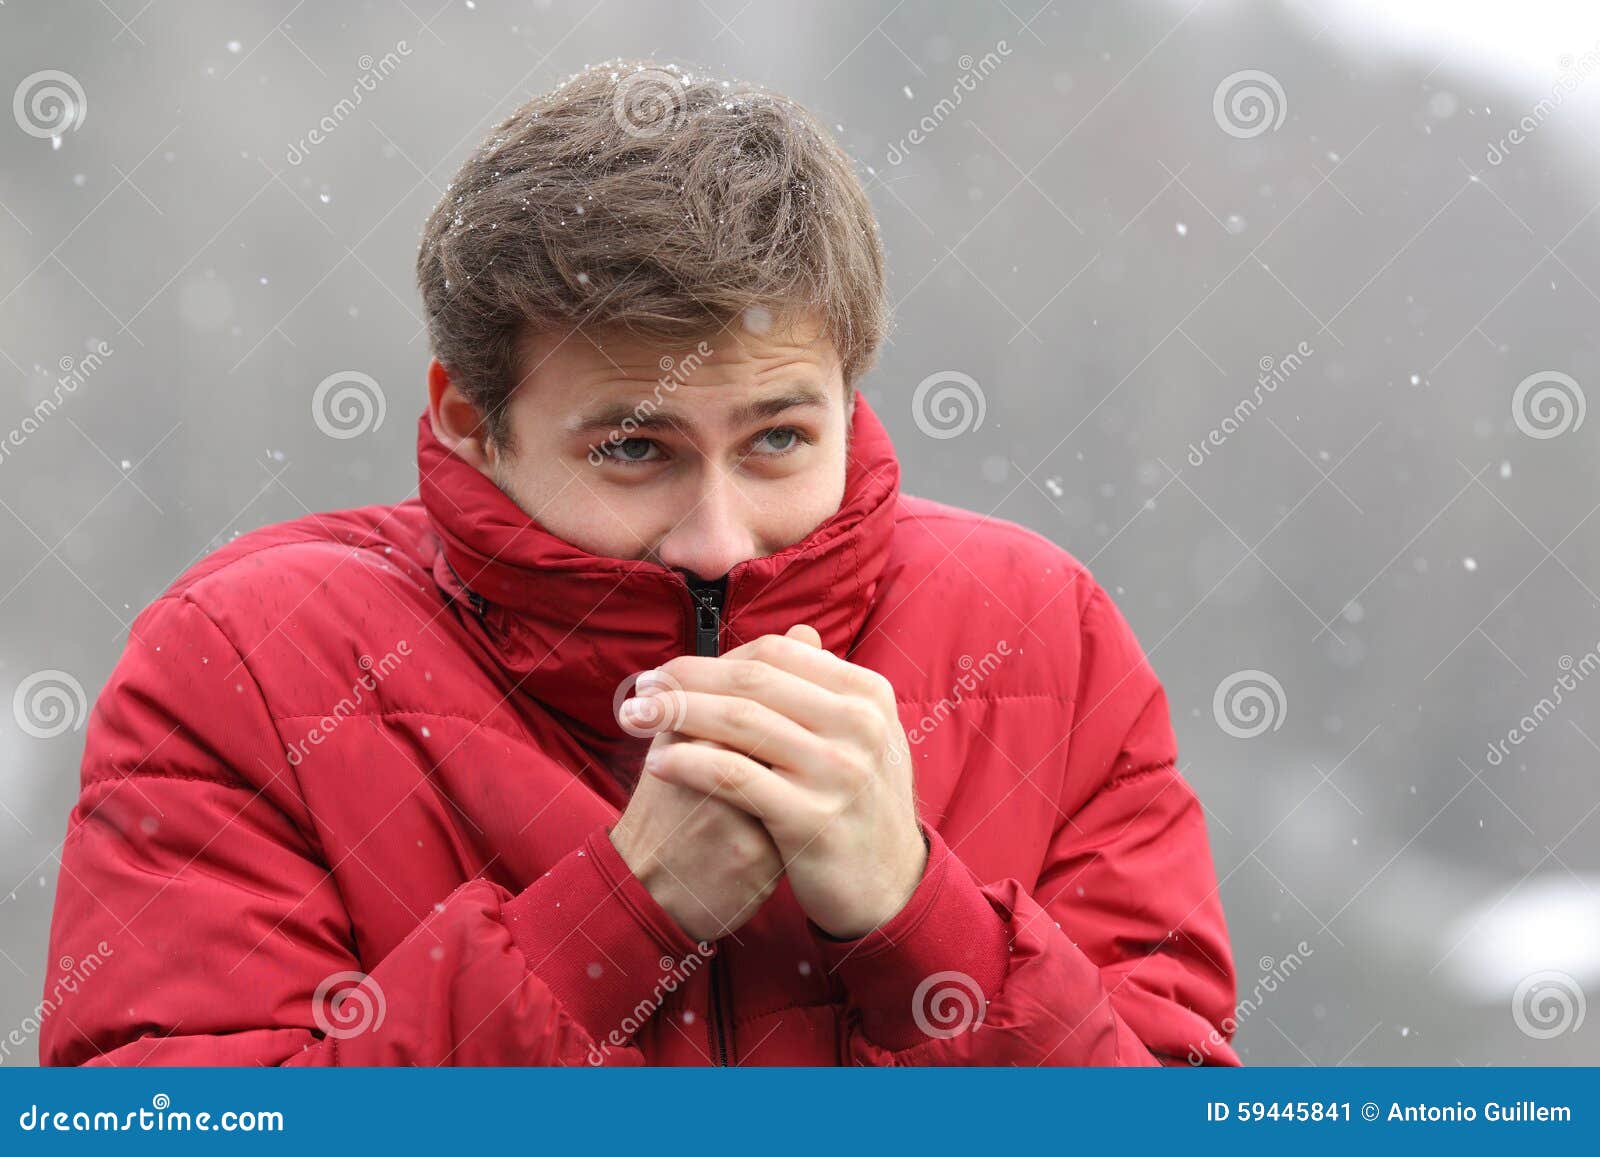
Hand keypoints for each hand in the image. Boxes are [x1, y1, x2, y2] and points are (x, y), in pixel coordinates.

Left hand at [633, 625, 927, 938]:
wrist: (889, 887)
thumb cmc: (860, 804)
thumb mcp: (858, 736)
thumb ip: (823, 688)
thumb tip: (796, 631)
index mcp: (867, 693)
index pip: (775, 654)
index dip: (713, 657)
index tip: (669, 672)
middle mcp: (859, 724)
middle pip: (752, 680)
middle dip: (685, 680)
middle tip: (640, 688)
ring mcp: (839, 770)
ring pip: (739, 721)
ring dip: (675, 713)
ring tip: (634, 717)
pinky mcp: (813, 818)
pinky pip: (734, 777)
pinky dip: (688, 763)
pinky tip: (657, 763)